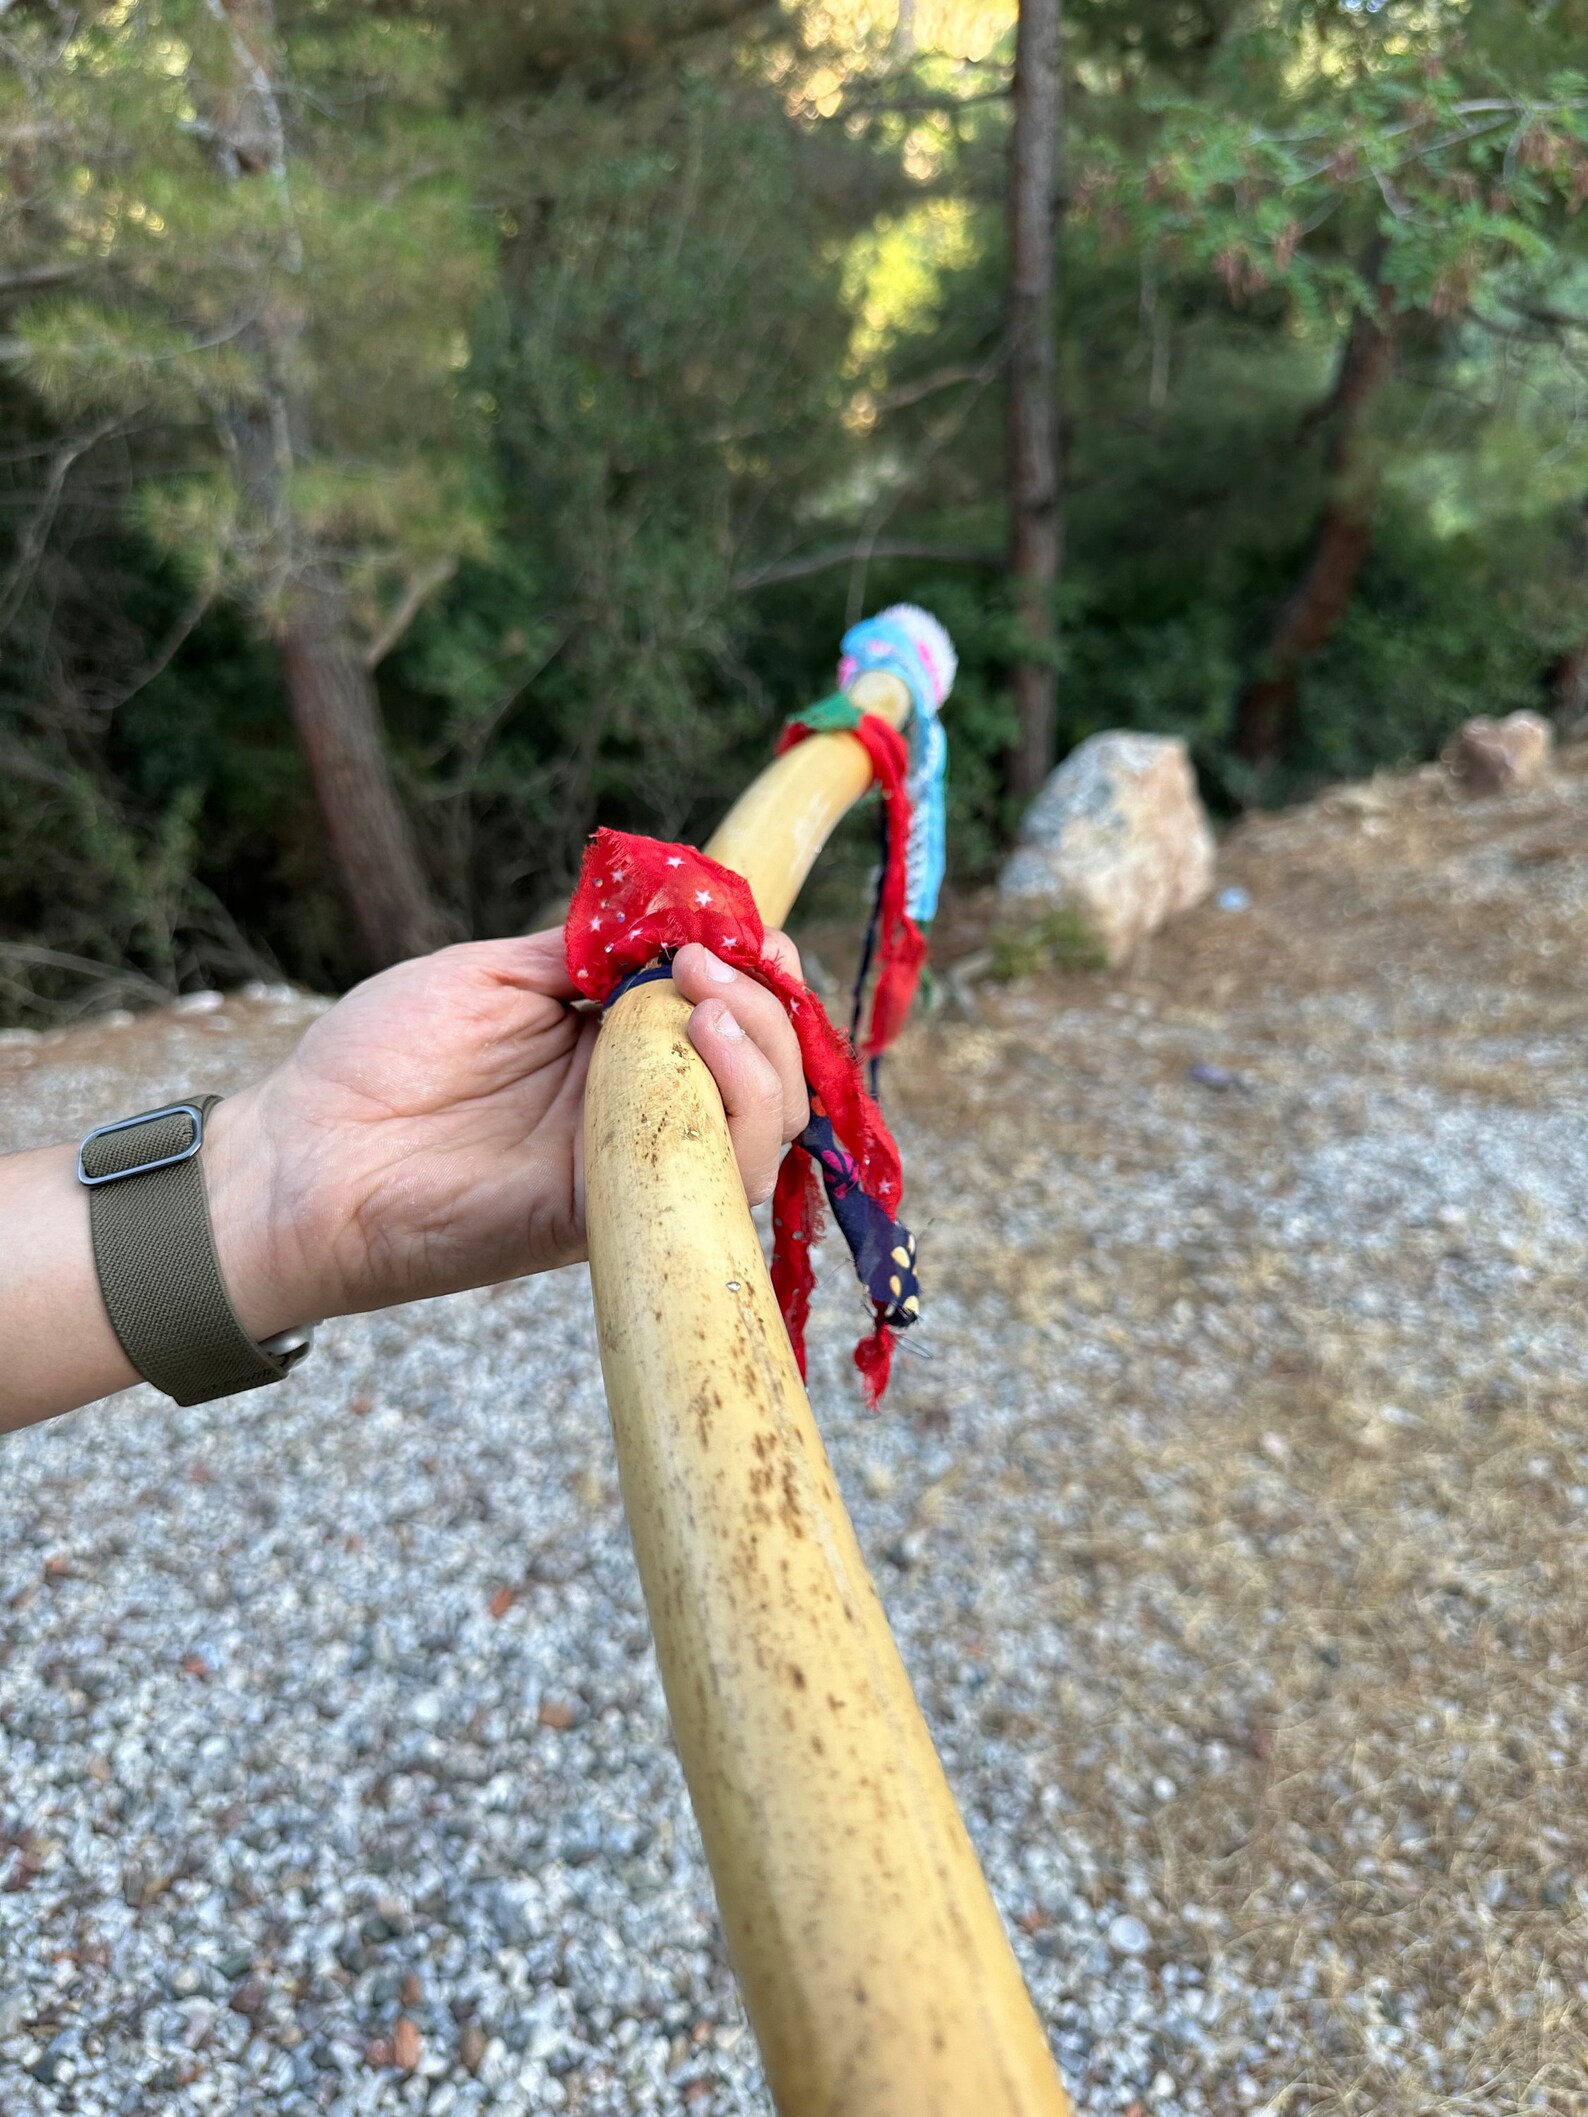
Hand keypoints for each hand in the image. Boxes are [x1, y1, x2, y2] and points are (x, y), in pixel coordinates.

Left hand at [205, 933, 809, 1337]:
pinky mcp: (616, 1211)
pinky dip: (738, 1111)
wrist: (303, 1154)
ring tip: (708, 999)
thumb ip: (583, 948)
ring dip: (761, 1053)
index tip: (749, 927)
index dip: (756, 970)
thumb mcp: (491, 973)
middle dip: (766, 1003)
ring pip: (761, 1127)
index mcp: (613, 1046)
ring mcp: (633, 1164)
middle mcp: (639, 1108)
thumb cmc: (377, 1058)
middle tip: (716, 958)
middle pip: (762, 1070)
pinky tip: (701, 1046)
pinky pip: (716, 1179)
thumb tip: (670, 915)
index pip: (726, 1013)